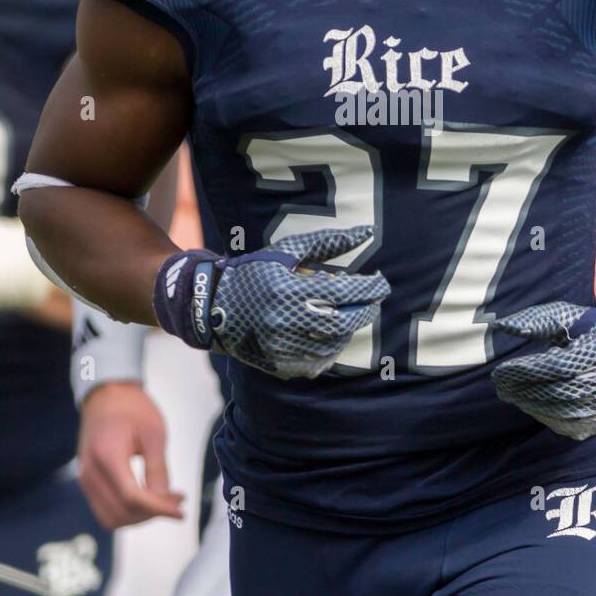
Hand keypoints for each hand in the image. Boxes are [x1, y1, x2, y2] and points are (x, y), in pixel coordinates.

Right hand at [77, 382, 184, 528]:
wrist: (106, 395)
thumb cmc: (132, 409)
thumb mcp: (154, 434)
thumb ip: (158, 470)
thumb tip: (165, 502)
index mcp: (107, 456)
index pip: (132, 497)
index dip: (159, 509)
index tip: (181, 512)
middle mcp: (90, 472)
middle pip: (122, 512)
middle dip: (152, 513)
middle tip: (176, 501)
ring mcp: (85, 479)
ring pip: (111, 518)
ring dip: (139, 518)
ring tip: (162, 502)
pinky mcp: (86, 482)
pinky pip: (104, 510)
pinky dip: (126, 513)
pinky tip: (146, 499)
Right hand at [155, 226, 389, 378]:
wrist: (214, 308)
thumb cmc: (255, 272)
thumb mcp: (287, 250)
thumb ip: (329, 242)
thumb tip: (368, 231)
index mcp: (288, 289)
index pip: (343, 291)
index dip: (370, 287)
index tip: (382, 281)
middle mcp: (286, 321)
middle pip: (344, 321)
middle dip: (366, 310)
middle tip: (373, 301)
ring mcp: (283, 347)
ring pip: (334, 344)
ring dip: (351, 329)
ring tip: (352, 315)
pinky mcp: (280, 365)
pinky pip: (318, 363)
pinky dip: (333, 349)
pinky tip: (334, 335)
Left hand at [492, 300, 595, 440]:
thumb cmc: (587, 328)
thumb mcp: (565, 315)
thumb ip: (535, 320)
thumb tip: (500, 325)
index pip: (560, 366)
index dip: (527, 371)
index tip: (500, 371)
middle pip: (560, 391)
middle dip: (524, 389)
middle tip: (499, 385)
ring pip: (563, 412)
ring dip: (531, 405)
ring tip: (509, 394)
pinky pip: (570, 426)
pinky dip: (545, 417)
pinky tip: (528, 405)